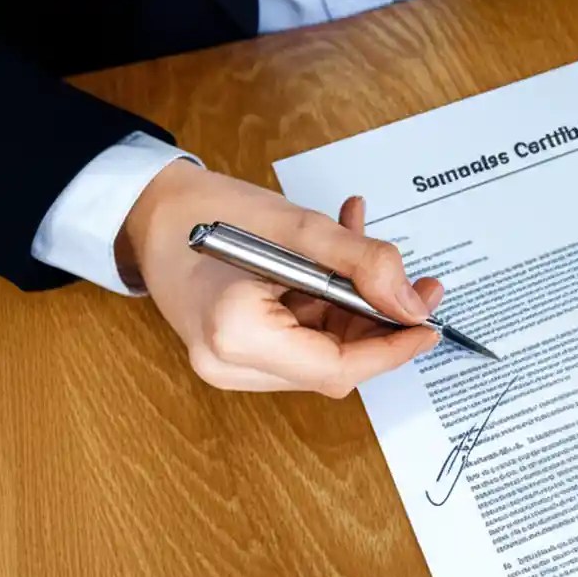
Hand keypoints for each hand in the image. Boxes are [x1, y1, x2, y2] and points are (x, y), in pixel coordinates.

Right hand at [119, 160, 442, 396]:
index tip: (428, 325)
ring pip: (323, 351)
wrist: (148, 210)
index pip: (337, 366)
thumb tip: (412, 302)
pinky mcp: (237, 351)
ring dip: (358, 308)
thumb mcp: (297, 226)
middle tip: (420, 289)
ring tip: (374, 256)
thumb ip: (362, 263)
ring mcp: (231, 362)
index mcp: (236, 335)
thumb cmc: (205, 211)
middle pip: (334, 364)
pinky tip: (344, 258)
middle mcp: (230, 363)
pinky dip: (332, 302)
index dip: (393, 350)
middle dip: (382, 326)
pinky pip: (302, 336)